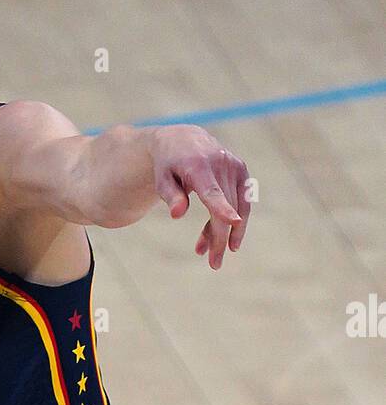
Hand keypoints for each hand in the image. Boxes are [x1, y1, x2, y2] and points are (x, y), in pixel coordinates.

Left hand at [150, 125, 250, 269]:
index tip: (233, 223)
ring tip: (210, 254)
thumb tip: (177, 215)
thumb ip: (170, 196)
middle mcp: (220, 163)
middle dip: (220, 238)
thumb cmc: (168, 165)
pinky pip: (242, 201)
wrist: (183, 140)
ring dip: (225, 233)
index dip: (222, 208)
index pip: (211, 192)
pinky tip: (222, 238)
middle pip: (225, 208)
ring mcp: (234, 166)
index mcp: (198, 165)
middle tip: (214, 264)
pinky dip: (234, 221)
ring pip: (236, 207)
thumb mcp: (161, 179)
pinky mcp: (241, 170)